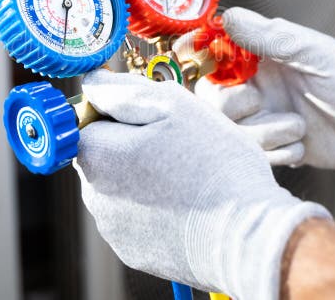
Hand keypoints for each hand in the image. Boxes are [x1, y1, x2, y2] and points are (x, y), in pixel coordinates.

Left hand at [76, 70, 329, 299]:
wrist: (246, 238)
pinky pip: (137, 216)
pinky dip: (156, 208)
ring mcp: (112, 227)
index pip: (89, 117)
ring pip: (122, 184)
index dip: (122, 109)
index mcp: (96, 154)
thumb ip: (123, 90)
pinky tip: (189, 205)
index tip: (156, 116)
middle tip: (180, 144)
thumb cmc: (213, 165)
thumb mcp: (172, 105)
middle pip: (105, 152)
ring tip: (189, 178)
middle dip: (134, 143)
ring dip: (145, 175)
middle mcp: (93, 194)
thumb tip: (93, 82)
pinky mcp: (133, 252)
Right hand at [195, 8, 334, 168]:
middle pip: (212, 98)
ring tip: (299, 128)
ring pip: (234, 131)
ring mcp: (265, 118)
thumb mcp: (314, 53)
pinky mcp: (276, 147)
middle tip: (257, 101)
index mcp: (263, 58)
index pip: (217, 54)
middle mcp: (259, 86)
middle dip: (230, 105)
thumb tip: (228, 17)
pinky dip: (279, 153)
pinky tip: (304, 146)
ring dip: (263, 133)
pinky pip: (256, 156)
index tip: (189, 60)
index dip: (199, 57)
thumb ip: (270, 37)